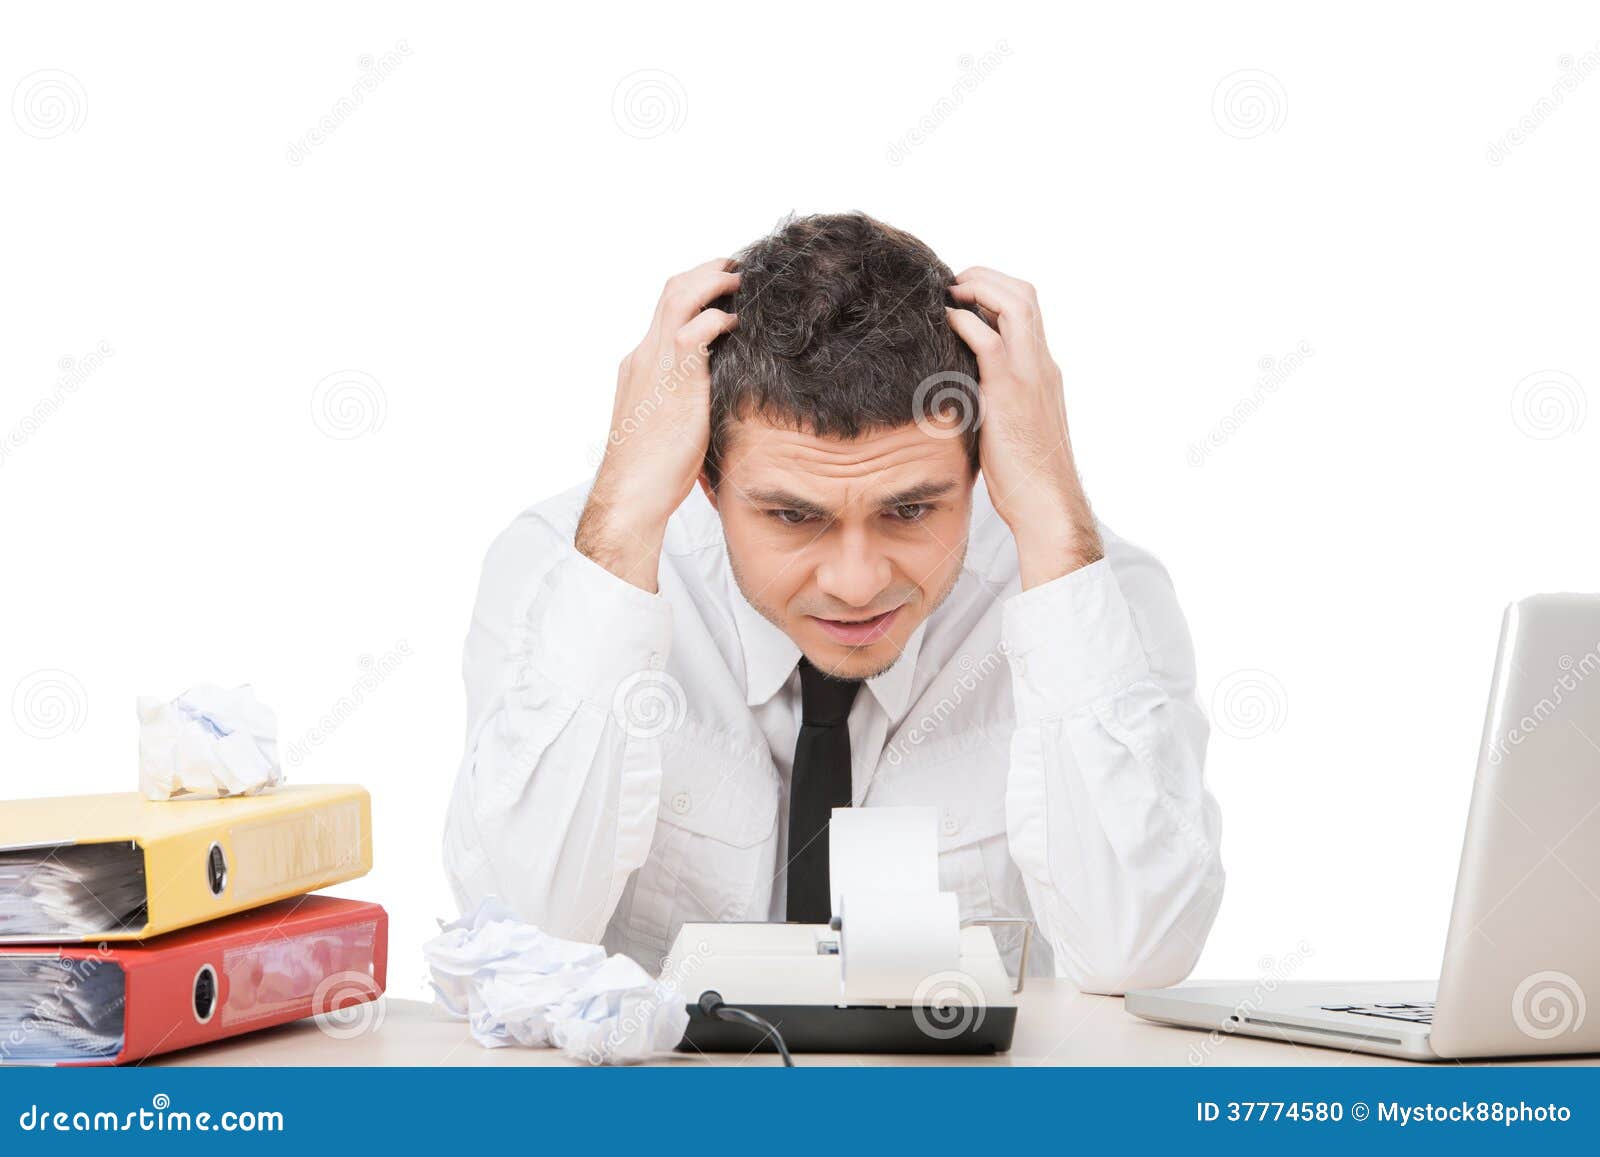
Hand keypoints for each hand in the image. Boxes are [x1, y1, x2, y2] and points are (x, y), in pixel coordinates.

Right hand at [577, 259, 739, 591]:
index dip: (695, 290)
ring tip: (743, 280)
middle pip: (671, 289)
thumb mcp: (669, 422)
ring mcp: (655, 364)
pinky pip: (696, 329)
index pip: (666, 309)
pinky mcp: (674, 379)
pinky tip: (739, 322)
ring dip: (714, 281)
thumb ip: (686, 397)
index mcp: (640, 364)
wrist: (631, 493)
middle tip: (739, 268)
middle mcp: (644, 355)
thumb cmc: (653, 471)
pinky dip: (718, 317)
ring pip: (680, 296)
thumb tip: (718, 397)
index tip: (723, 287)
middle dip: (706, 271)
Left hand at [945, 267, 1103, 587]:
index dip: (995, 292)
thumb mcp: (1009, 425)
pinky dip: (964, 322)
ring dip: (978, 288)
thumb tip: (959, 392)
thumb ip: (993, 399)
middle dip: (986, 278)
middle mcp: (1041, 365)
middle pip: (1024, 294)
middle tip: (952, 283)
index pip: (1027, 310)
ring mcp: (1030, 375)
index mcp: (1043, 370)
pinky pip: (988, 341)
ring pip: (1014, 305)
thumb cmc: (1024, 476)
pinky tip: (943, 322)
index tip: (963, 295)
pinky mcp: (1010, 393)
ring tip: (948, 293)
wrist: (1045, 504)